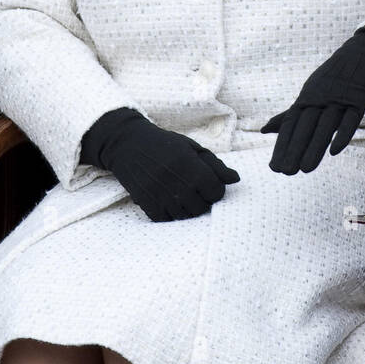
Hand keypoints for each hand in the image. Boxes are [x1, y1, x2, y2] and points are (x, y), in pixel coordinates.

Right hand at [80, 108, 238, 221]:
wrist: (129, 145)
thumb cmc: (165, 144)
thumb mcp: (192, 148)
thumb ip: (215, 165)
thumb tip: (235, 179)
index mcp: (191, 166)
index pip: (216, 191)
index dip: (216, 190)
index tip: (210, 184)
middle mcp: (176, 183)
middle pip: (201, 207)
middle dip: (203, 201)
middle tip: (197, 191)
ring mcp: (160, 194)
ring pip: (184, 216)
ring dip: (188, 209)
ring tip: (184, 195)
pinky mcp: (146, 202)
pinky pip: (165, 219)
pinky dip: (171, 214)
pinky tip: (170, 201)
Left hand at [262, 23, 364, 173]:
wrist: (364, 55)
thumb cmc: (332, 80)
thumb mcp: (308, 95)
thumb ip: (288, 115)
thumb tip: (263, 130)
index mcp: (306, 99)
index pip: (291, 124)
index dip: (283, 145)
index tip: (274, 168)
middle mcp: (319, 98)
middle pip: (305, 126)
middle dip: (295, 149)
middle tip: (285, 172)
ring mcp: (339, 99)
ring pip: (326, 125)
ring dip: (315, 146)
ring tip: (305, 169)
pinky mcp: (359, 99)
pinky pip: (351, 118)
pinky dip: (343, 133)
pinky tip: (335, 150)